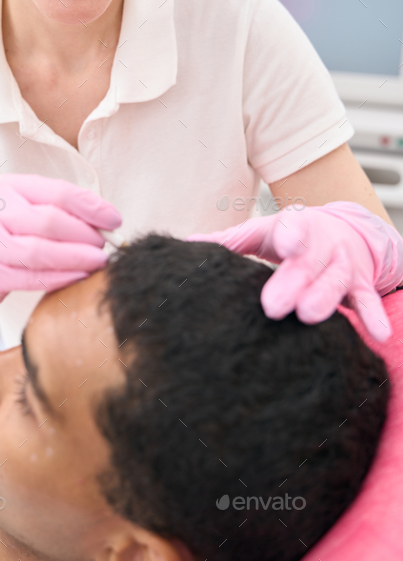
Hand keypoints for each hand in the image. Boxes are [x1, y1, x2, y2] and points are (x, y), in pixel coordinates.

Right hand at [0, 174, 121, 348]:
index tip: (115, 220)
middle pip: (50, 221)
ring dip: (76, 257)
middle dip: (85, 234)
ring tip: (99, 261)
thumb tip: (104, 221)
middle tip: (105, 245)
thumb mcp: (17, 211)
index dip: (91, 207)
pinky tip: (79, 277)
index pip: (57, 192)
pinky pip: (31, 276)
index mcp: (7, 188)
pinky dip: (61, 277)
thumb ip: (54, 210)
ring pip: (41, 250)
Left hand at [187, 201, 402, 341]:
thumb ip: (228, 241)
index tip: (284, 246)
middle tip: (274, 304)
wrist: (341, 230)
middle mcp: (322, 244)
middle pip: (309, 261)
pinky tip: (377, 334)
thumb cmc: (290, 236)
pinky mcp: (360, 284)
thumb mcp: (261, 232)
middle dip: (295, 281)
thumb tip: (184, 245)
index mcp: (295, 226)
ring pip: (337, 280)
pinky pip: (367, 299)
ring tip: (309, 316)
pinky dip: (373, 315)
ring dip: (326, 297)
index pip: (293, 228)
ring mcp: (343, 264)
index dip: (290, 236)